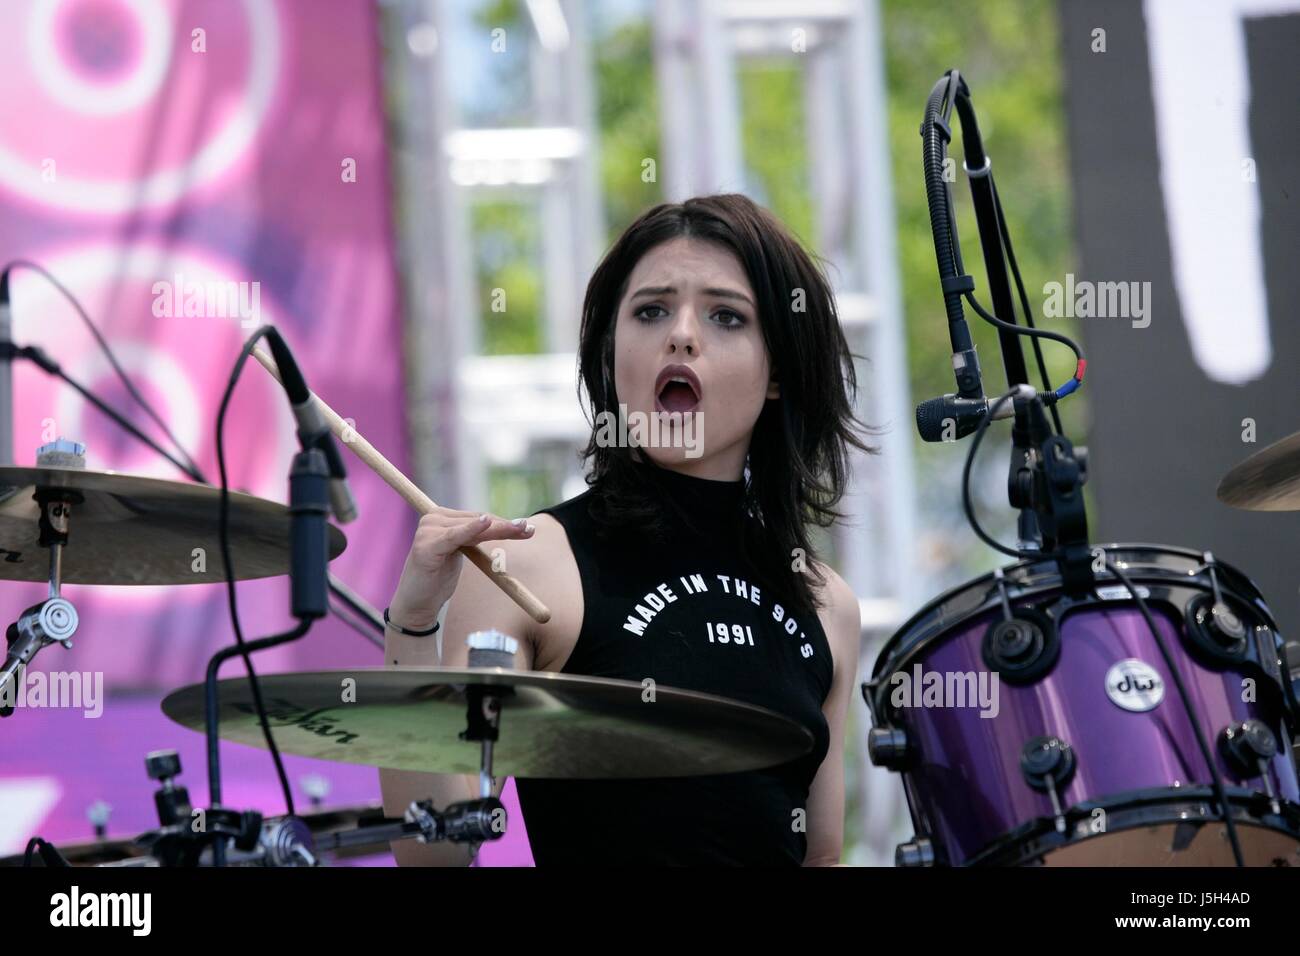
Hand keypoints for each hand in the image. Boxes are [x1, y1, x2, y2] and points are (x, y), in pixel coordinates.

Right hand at [387, 509, 535, 629]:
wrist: (416, 605)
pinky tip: (485, 522)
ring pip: (472, 528)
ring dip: (499, 529)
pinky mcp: (425, 545)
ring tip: (521, 530)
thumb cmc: (438, 580)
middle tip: (529, 529)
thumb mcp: (462, 553)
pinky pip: (455, 536)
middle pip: (478, 520)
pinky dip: (471, 530)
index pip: (479, 517)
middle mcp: (433, 518)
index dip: (503, 522)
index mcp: (441, 517)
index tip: (527, 527)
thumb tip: (504, 525)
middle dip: (506, 526)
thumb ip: (475, 537)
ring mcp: (427, 530)